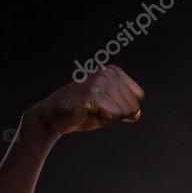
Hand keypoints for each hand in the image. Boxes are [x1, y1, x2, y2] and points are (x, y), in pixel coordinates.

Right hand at [30, 65, 144, 134]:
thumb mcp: (109, 110)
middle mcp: (108, 72)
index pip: (136, 100)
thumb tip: (137, 113)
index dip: (121, 111)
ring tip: (90, 111)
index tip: (102, 107)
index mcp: (114, 72)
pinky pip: (112, 115)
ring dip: (107, 118)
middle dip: (115, 116)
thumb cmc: (81, 113)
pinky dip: (101, 120)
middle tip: (94, 110)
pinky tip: (86, 113)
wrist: (53, 116)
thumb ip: (125, 110)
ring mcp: (100, 81)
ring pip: (123, 112)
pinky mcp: (93, 93)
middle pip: (132, 107)